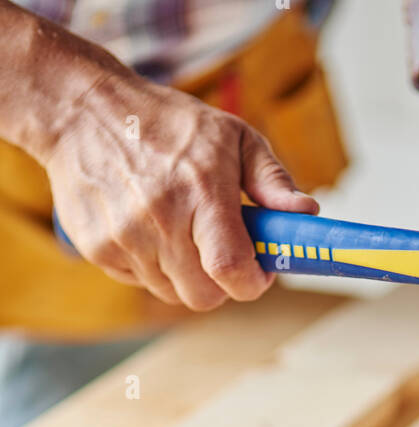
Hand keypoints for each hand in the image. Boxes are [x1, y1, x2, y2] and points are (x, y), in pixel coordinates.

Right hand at [45, 65, 317, 310]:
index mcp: (201, 190)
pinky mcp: (97, 248)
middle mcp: (161, 217)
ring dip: (185, 273)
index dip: (252, 283)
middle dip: (221, 282)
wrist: (82, 110)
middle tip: (220, 250)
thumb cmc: (169, 125)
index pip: (231, 270)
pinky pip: (141, 282)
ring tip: (179, 229)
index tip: (259, 272)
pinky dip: (151, 266)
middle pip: (204, 296)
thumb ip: (273, 181)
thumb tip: (307, 214)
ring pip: (173, 293)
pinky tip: (147, 226)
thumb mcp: (232, 137)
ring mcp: (125, 236)